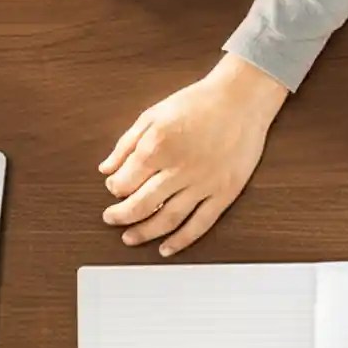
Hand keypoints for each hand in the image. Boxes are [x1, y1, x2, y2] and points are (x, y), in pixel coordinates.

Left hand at [99, 53, 287, 256]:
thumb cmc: (198, 103)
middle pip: (141, 205)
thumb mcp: (153, 114)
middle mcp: (179, 169)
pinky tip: (166, 249)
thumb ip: (126, 144)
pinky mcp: (224, 193)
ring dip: (144, 233)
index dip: (115, 188)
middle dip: (121, 216)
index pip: (125, 181)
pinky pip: (199, 224)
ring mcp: (203, 184)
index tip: (114, 188)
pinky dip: (181, 241)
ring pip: (167, 219)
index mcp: (157, 146)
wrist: (242, 99)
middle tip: (111, 219)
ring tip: (129, 238)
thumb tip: (106, 169)